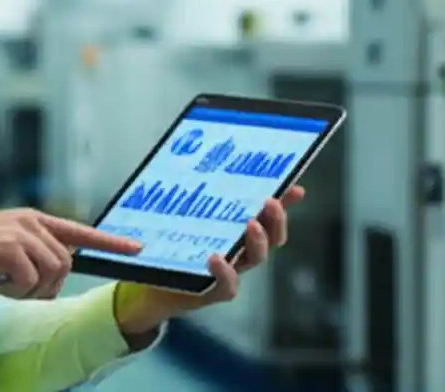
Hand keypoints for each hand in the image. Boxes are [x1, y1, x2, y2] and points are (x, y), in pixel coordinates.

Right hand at [0, 208, 142, 299]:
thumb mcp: (5, 248)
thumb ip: (33, 251)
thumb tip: (59, 266)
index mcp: (31, 218)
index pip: (78, 229)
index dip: (110, 241)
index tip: (137, 248)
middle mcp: (29, 220)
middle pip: (66, 263)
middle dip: (47, 286)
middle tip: (16, 289)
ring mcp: (19, 231)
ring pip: (52, 273)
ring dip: (30, 290)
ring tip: (3, 284)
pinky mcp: (7, 246)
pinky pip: (30, 281)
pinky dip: (15, 291)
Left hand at [114, 185, 305, 334]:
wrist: (149, 284)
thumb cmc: (168, 245)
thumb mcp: (177, 214)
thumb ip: (187, 193)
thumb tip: (191, 155)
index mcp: (236, 230)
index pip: (268, 215)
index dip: (285, 202)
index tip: (296, 188)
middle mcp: (240, 251)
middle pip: (272, 237)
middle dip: (276, 219)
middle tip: (271, 201)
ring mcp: (231, 271)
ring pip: (256, 258)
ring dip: (257, 241)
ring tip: (251, 224)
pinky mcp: (214, 290)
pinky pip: (228, 285)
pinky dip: (225, 272)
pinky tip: (215, 258)